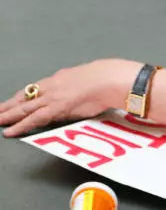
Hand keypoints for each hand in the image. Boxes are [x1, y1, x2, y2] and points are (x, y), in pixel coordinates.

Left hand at [0, 59, 141, 137]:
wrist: (111, 79)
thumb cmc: (108, 80)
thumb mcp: (88, 84)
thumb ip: (77, 93)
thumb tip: (74, 102)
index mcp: (60, 79)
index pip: (35, 89)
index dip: (22, 97)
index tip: (13, 102)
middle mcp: (52, 86)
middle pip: (25, 97)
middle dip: (8, 106)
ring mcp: (52, 96)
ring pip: (24, 108)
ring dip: (8, 115)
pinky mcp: (55, 107)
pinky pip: (34, 118)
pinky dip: (21, 125)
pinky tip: (11, 131)